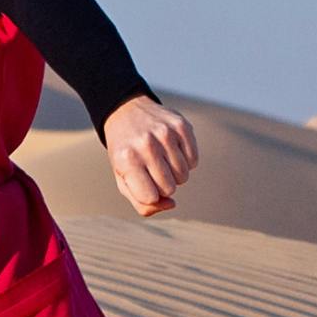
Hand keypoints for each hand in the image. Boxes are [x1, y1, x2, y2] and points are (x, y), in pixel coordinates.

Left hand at [103, 94, 198, 216]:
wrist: (127, 113)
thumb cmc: (126, 153)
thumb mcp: (123, 180)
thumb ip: (141, 204)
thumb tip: (171, 204)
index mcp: (126, 160)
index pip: (151, 197)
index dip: (150, 194)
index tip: (142, 181)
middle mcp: (146, 145)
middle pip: (170, 188)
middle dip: (163, 185)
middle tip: (151, 169)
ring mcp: (165, 133)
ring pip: (183, 176)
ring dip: (174, 173)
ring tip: (161, 159)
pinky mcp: (181, 126)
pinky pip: (194, 161)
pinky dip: (185, 161)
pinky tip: (172, 150)